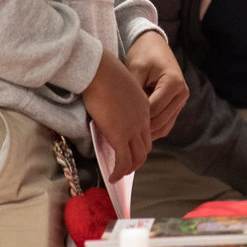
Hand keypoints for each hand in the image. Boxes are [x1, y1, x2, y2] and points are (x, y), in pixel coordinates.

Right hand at [82, 49, 151, 176]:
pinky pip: (123, 160)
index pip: (146, 130)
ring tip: (120, 174)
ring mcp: (132, 129)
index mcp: (144, 105)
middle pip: (145, 146)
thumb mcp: (119, 85)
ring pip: (137, 157)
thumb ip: (120, 98)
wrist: (99, 70)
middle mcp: (142, 119)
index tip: (129, 148)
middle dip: (137, 158)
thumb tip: (109, 105)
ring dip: (130, 168)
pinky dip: (119, 172)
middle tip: (126, 165)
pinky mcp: (119, 136)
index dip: (138, 142)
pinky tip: (113, 177)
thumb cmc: (103, 71)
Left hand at [124, 30, 187, 140]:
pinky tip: (137, 132)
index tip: (117, 125)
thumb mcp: (135, 70)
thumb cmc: (143, 54)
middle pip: (160, 120)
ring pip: (165, 126)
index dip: (135, 119)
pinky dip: (153, 129)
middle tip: (120, 136)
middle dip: (141, 129)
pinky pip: (166, 123)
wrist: (154, 45)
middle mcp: (182, 93)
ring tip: (128, 137)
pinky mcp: (177, 105)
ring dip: (148, 133)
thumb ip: (133, 92)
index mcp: (173, 83)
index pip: (153, 109)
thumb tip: (122, 116)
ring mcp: (181, 100)